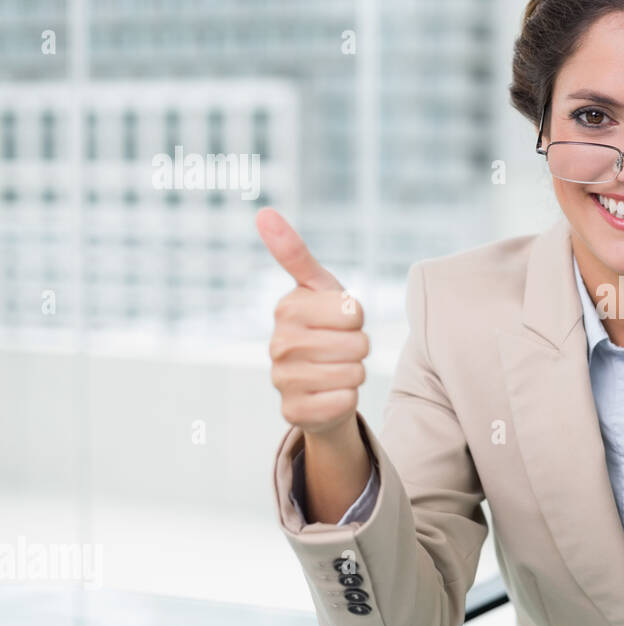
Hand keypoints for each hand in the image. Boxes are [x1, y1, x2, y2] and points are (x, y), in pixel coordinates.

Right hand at [257, 208, 369, 437]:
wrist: (320, 384)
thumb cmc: (325, 328)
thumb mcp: (319, 288)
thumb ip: (295, 253)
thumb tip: (263, 213)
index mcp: (287, 308)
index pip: (353, 311)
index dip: (356, 317)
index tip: (339, 319)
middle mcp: (278, 344)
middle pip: (357, 343)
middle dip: (359, 346)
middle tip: (340, 348)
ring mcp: (282, 380)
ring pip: (354, 372)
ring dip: (354, 372)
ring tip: (335, 369)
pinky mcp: (293, 412)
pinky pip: (345, 401)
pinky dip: (346, 399)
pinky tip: (329, 394)